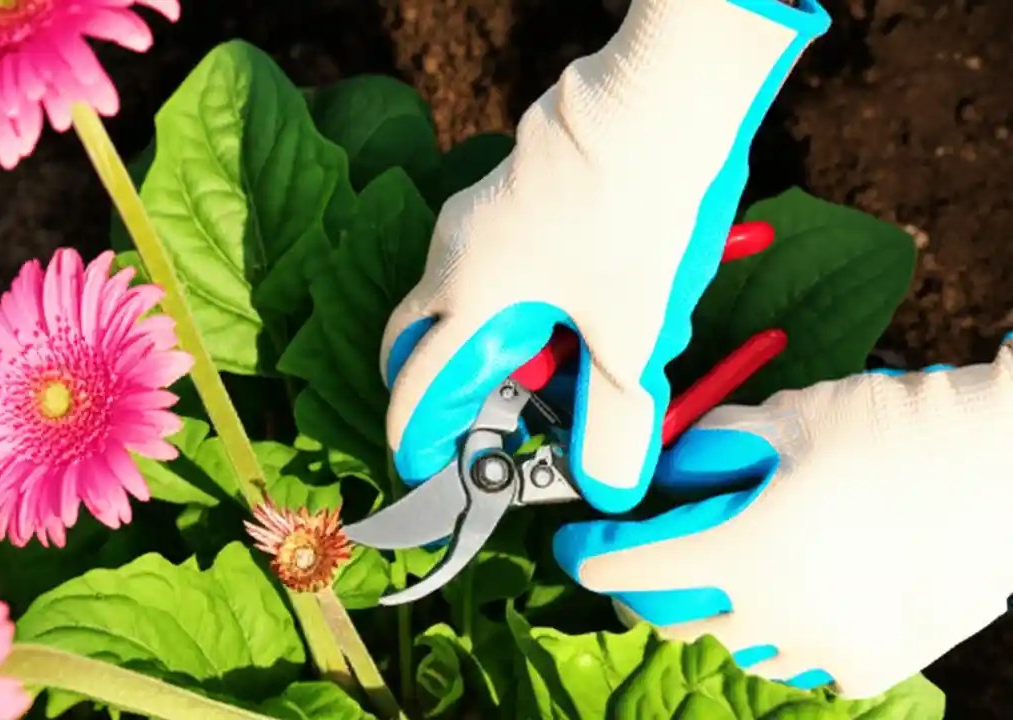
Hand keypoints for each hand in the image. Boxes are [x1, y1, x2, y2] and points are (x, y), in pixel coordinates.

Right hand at [380, 0, 830, 512]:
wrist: (663, 99)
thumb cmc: (634, 214)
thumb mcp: (631, 335)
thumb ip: (618, 420)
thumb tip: (612, 486)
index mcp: (466, 297)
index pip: (414, 384)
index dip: (415, 436)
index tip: (422, 470)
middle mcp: (455, 255)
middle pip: (414, 336)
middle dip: (432, 385)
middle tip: (471, 423)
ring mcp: (478, 216)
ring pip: (457, 297)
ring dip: (486, 344)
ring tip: (551, 373)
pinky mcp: (510, 193)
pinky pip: (492, 264)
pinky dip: (515, 303)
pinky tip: (578, 312)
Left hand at [553, 344, 1012, 697]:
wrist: (1009, 468)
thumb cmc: (897, 432)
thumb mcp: (786, 420)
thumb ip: (711, 446)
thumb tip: (667, 465)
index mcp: (743, 554)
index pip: (634, 569)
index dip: (592, 554)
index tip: (574, 544)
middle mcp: (775, 616)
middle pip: (674, 616)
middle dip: (647, 585)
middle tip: (647, 553)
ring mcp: (823, 649)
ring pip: (734, 642)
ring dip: (714, 609)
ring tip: (727, 566)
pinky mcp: (865, 666)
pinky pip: (794, 658)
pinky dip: (776, 629)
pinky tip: (791, 593)